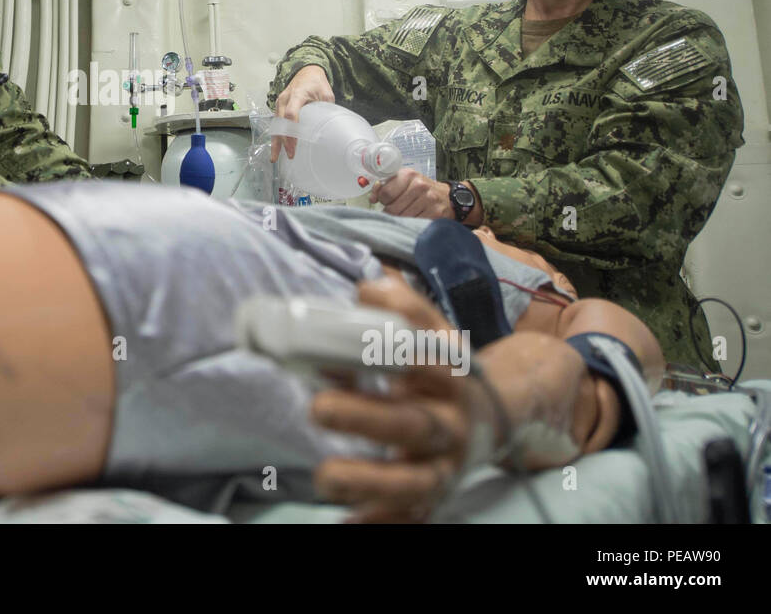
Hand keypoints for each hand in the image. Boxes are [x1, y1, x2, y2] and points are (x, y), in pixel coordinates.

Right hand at [271, 65, 334, 161]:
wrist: (306, 71)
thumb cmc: (316, 82)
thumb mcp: (326, 93)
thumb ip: (327, 108)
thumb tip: (329, 127)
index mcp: (297, 94)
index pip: (291, 114)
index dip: (292, 131)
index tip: (295, 144)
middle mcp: (284, 99)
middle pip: (280, 122)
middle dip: (283, 140)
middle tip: (289, 155)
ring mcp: (280, 102)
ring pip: (275, 124)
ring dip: (276, 141)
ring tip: (275, 157)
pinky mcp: (279, 106)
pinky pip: (276, 123)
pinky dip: (276, 135)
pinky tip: (277, 148)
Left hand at [309, 276, 491, 522]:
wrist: (495, 418)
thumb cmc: (442, 372)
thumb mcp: (434, 334)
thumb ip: (404, 310)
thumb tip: (365, 290)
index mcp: (452, 377)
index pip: (428, 361)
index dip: (392, 350)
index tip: (346, 340)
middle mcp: (452, 424)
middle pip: (413, 424)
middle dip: (365, 418)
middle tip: (317, 408)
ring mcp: (445, 467)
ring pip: (413, 482)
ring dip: (369, 482)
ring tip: (325, 477)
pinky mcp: (434, 498)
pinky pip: (413, 516)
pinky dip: (385, 522)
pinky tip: (348, 523)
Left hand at [368, 168, 453, 219]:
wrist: (448, 197)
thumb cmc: (422, 190)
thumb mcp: (404, 181)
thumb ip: (385, 187)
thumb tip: (372, 198)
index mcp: (408, 175)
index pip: (385, 194)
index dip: (383, 201)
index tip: (387, 201)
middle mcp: (419, 185)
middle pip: (392, 208)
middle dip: (391, 212)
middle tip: (397, 210)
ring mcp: (429, 199)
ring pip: (402, 217)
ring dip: (401, 219)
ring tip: (407, 214)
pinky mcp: (435, 213)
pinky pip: (414, 223)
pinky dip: (412, 224)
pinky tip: (415, 218)